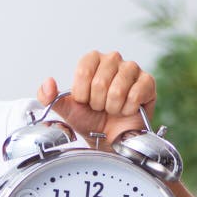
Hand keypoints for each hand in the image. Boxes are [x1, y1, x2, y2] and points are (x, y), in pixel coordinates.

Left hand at [36, 50, 155, 144]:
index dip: (82, 93)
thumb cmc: (89, 119)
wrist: (109, 138)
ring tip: (112, 109)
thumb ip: (49, 97)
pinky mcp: (148, 81)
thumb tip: (48, 83)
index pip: (84, 70)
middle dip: (97, 103)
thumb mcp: (65, 109)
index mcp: (92, 60)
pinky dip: (128, 109)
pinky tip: (127, 109)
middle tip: (100, 107)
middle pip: (100, 81)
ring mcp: (132, 68)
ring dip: (112, 107)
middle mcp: (113, 59)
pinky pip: (135, 94)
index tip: (85, 101)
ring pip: (118, 89)